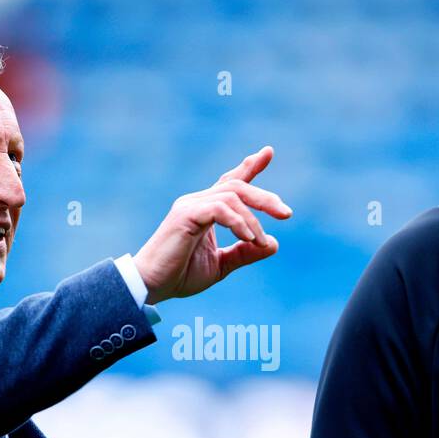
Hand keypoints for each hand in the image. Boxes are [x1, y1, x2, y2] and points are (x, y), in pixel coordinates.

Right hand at [133, 146, 289, 302]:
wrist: (152, 285)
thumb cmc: (179, 275)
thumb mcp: (221, 265)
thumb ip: (244, 253)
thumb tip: (273, 244)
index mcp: (205, 210)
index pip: (230, 182)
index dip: (249, 166)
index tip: (267, 152)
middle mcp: (197, 201)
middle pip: (238, 186)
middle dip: (265, 197)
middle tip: (286, 213)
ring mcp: (190, 206)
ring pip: (232, 196)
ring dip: (253, 219)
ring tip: (260, 242)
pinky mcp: (186, 215)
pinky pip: (220, 209)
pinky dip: (238, 222)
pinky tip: (248, 239)